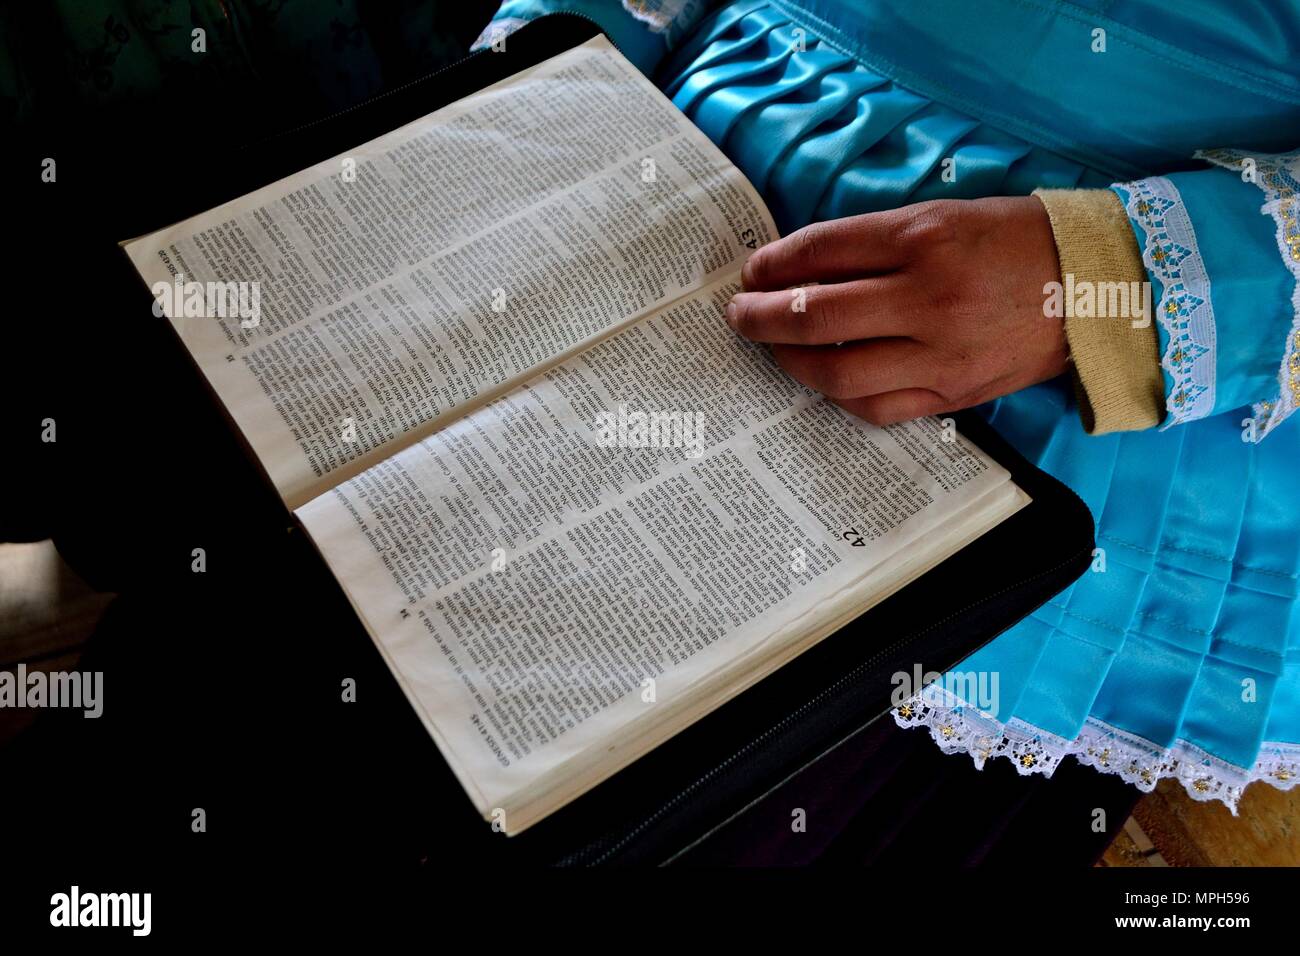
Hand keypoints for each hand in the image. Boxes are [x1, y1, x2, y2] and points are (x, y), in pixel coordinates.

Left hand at [726, 197, 1065, 424]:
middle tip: (740, 315)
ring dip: (790, 362)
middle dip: (761, 317)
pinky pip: (875, 407)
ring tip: (776, 349)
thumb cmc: (1013, 242)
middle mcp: (928, 299)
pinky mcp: (952, 395)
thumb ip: (873, 242)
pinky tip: (824, 378)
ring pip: (836, 371)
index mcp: (923, 239)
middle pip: (814, 316)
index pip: (822, 252)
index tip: (751, 273)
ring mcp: (940, 355)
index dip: (774, 265)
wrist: (1096, 288)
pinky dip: (838, 394)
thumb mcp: (943, 217)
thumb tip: (800, 268)